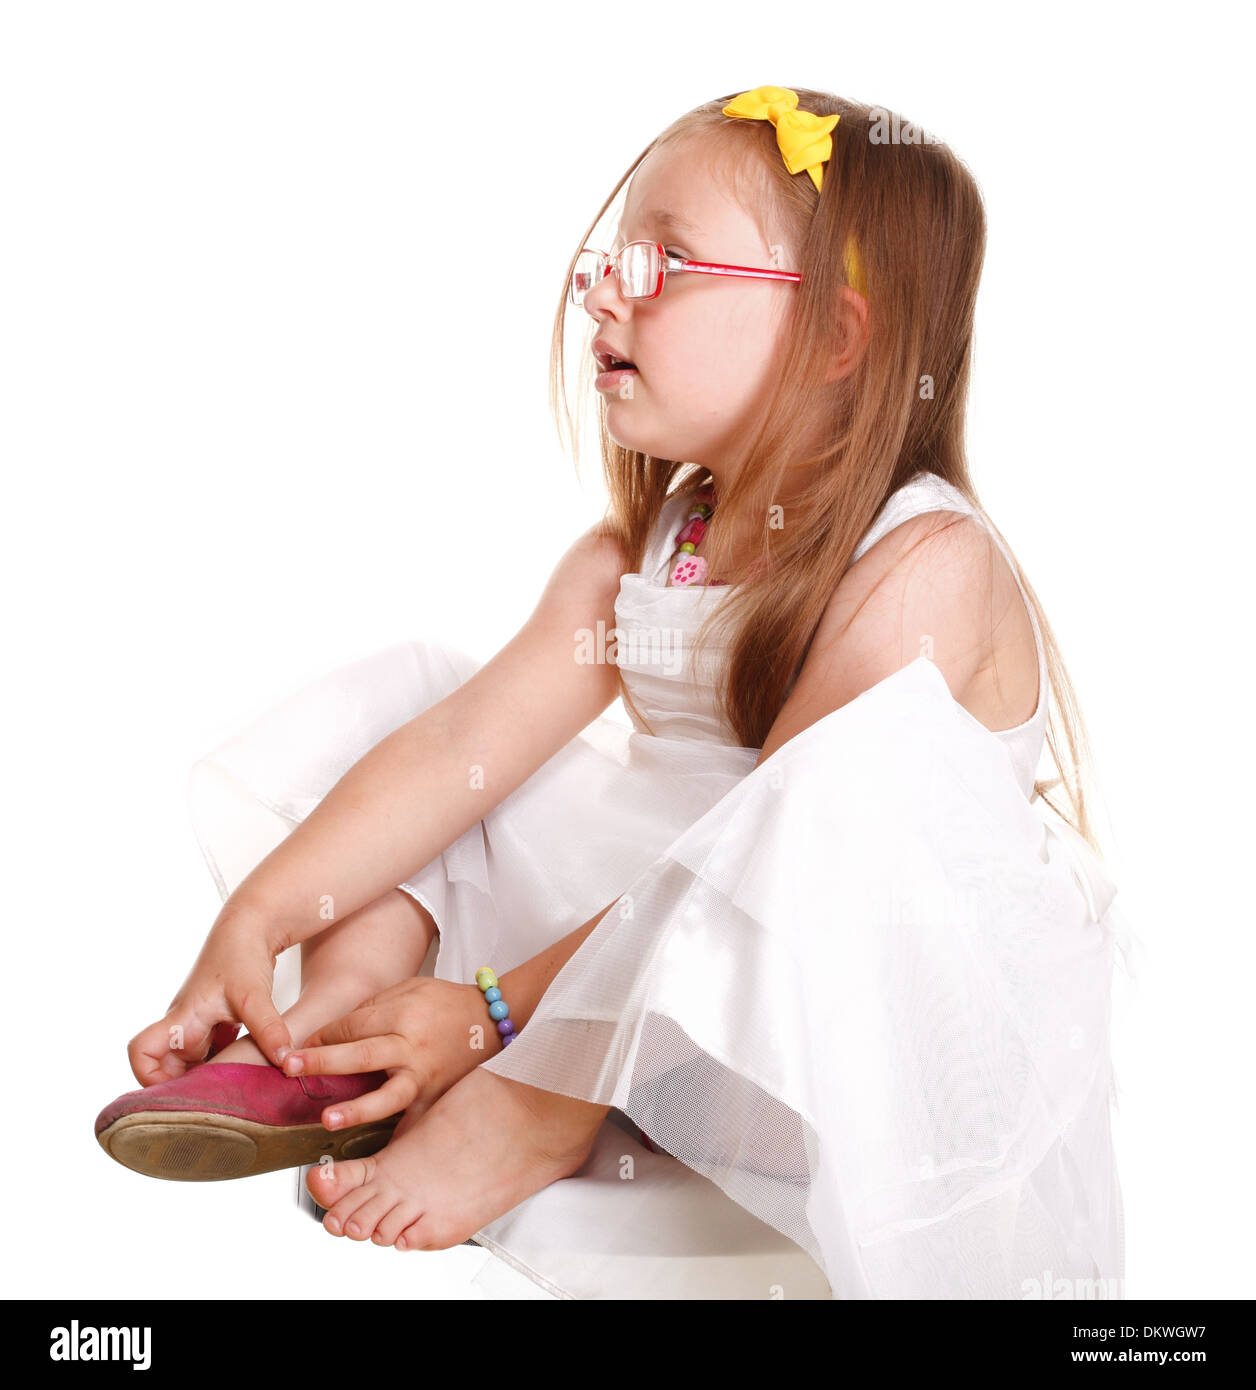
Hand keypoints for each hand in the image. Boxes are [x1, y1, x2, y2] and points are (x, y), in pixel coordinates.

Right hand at [127, 911, 292, 1086]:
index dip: (149, 1076)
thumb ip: (268, 1029)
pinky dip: (223, 1065)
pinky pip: (212, 1052)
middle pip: (166, 1067)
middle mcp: (185, 1023)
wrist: (253, 925)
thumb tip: (285, 1062)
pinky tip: (245, 1076)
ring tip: (231, 1097)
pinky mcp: (217, 1021)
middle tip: (214, 1104)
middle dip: (183, 1087)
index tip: (179, 1090)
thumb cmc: (243, 954)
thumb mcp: (255, 995)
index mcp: (182, 1018)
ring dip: (206, 1078)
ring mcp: (200, 1023)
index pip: (141, 1051)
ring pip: (191, 1062)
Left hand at [279, 977, 491, 1129]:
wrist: (490, 1019)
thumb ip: (373, 1008)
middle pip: (362, 1054)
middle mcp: (412, 1046)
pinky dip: (394, 1138)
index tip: (299, 1047)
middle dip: (323, 1062)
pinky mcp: (434, 1097)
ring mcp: (425, 1075)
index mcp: (403, 1014)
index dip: (323, 1037)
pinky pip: (412, 1119)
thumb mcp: (410, 988)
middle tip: (291, 1067)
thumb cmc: (446, 1001)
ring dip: (356, 1108)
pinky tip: (373, 1155)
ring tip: (328, 1119)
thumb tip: (336, 1032)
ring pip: (388, 1095)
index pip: (353, 1026)